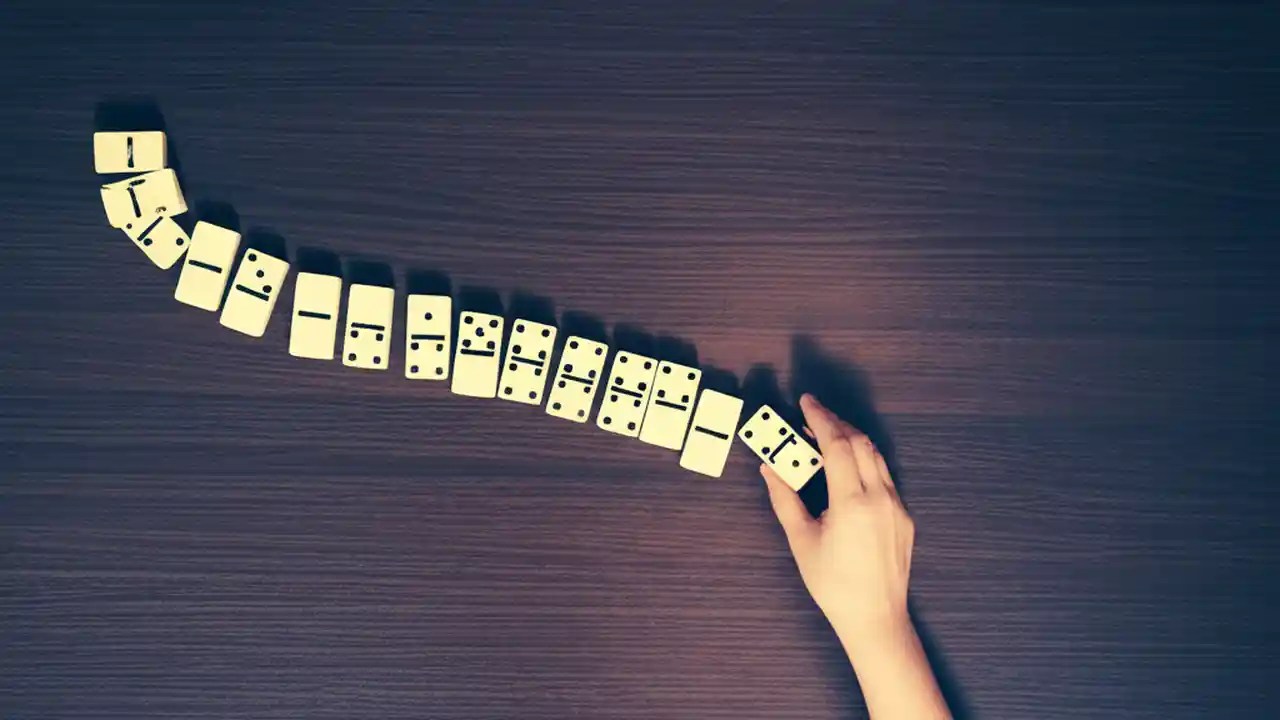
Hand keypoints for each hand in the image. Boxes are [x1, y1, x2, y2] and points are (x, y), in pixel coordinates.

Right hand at [761, 394, 914, 651]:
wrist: (875, 617)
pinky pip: (883, 476)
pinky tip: (846, 466)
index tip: (806, 403)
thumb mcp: (801, 541)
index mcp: (852, 503)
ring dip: (851, 439)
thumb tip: (770, 468)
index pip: (838, 445)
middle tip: (810, 415)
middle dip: (835, 423)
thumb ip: (785, 498)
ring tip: (825, 436)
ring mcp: (896, 506)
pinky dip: (864, 460)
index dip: (820, 419)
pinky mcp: (904, 516)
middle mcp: (880, 498)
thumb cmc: (834, 585)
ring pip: (875, 457)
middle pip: (860, 442)